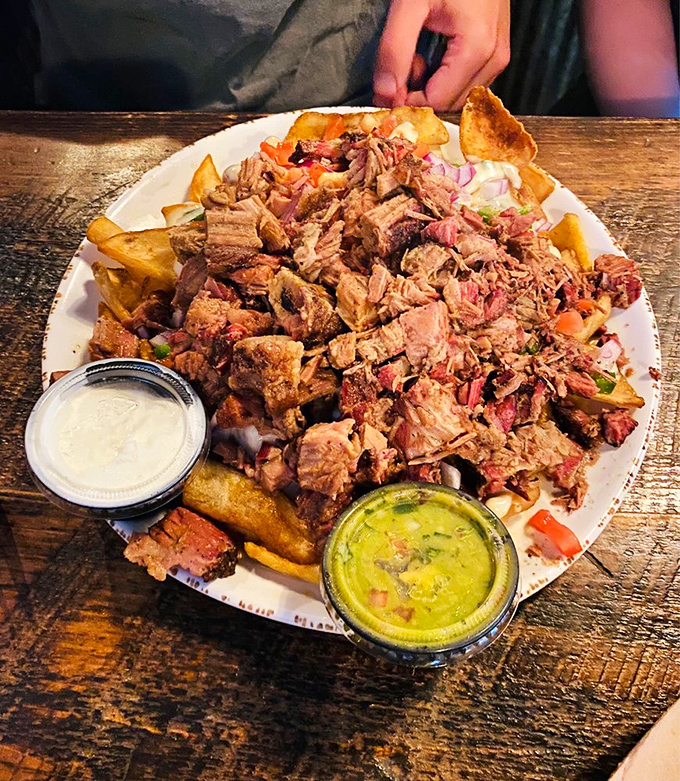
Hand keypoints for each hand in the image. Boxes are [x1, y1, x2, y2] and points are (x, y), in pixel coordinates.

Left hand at [373, 0, 510, 110]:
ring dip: (432, 86)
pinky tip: (434, 55)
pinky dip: (445, 78)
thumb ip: (395, 50)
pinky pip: (466, 83)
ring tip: (419, 55)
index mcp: (477, 49)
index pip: (437, 101)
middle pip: (448, 103)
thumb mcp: (410, 5)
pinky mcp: (495, 54)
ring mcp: (498, 58)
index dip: (407, 100)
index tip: (388, 85)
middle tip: (406, 62)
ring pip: (457, 97)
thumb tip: (384, 95)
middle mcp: (494, 59)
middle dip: (420, 93)